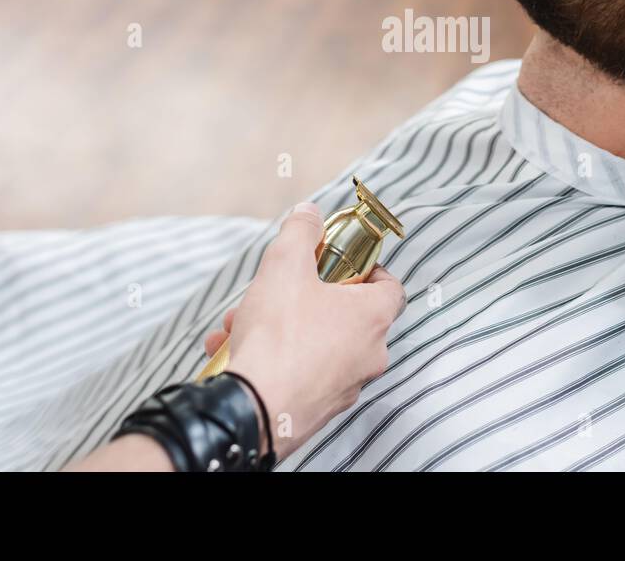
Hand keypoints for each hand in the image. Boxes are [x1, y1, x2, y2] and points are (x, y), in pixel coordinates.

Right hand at [206, 201, 405, 459]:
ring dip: (278, 328)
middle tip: (272, 292)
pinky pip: (298, 373)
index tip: (337, 262)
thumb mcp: (285, 265)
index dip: (366, 269)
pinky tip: (234, 352)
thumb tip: (310, 213)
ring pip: (314, 344)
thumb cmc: (278, 338)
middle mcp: (368, 355)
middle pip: (343, 314)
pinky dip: (271, 360)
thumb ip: (301, 232)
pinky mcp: (317, 410)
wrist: (252, 411)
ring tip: (238, 324)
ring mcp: (345, 387)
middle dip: (301, 298)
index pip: (390, 286)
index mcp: (372, 318)